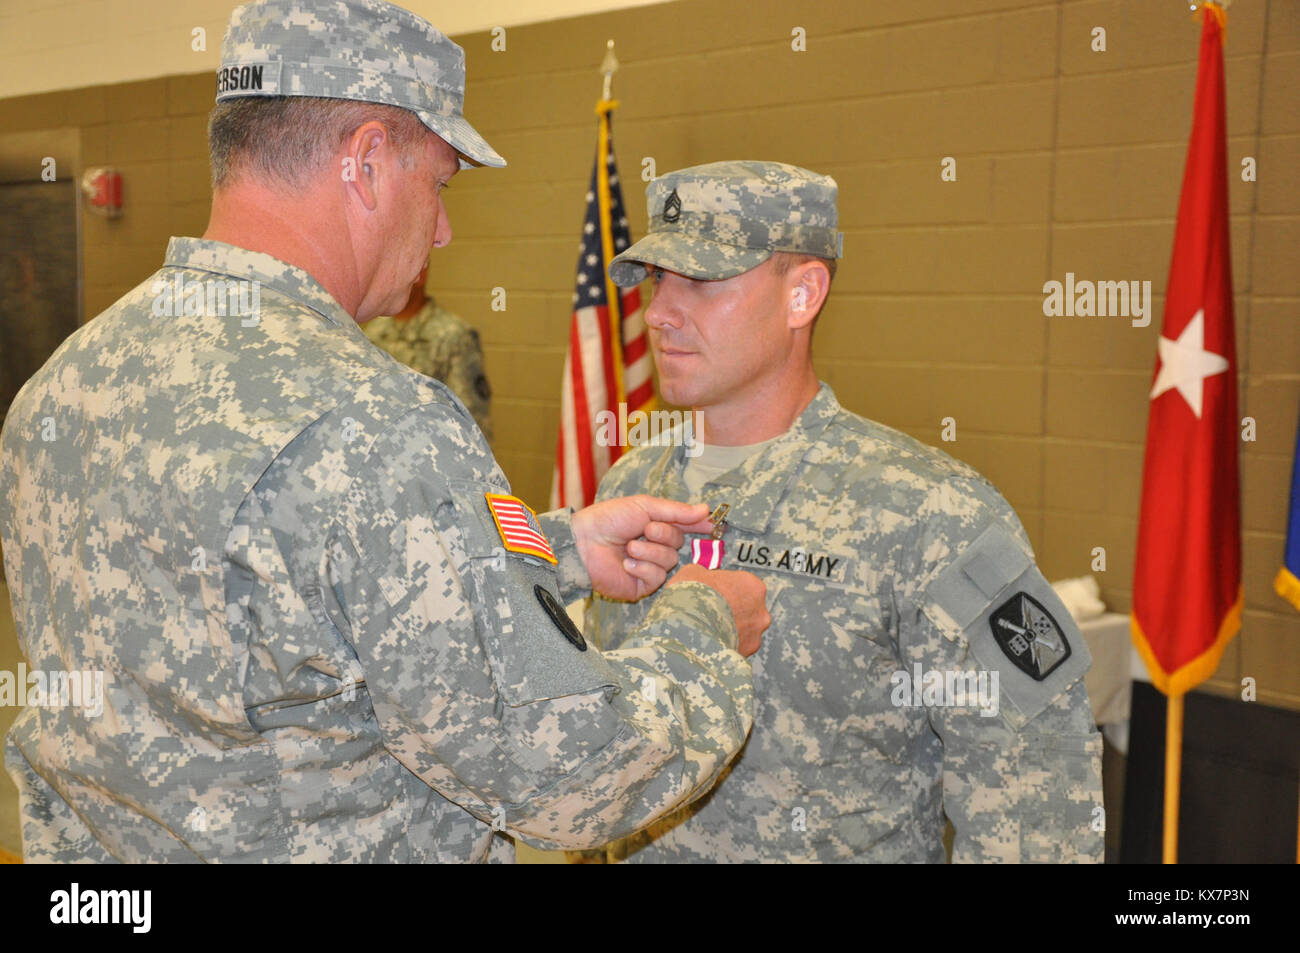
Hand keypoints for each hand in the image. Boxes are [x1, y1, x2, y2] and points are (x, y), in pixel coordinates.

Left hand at [571, 495, 713, 601]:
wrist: (583, 542)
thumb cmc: (608, 520)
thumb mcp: (644, 506)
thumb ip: (676, 511)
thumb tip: (706, 510)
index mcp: (655, 526)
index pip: (684, 527)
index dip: (697, 525)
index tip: (710, 524)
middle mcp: (654, 547)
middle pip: (678, 543)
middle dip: (664, 534)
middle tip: (646, 530)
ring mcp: (648, 567)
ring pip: (669, 561)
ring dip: (650, 551)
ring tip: (629, 547)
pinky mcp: (641, 586)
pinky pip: (657, 578)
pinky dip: (643, 568)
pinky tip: (627, 563)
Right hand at [669, 564, 769, 656]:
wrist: (685, 626)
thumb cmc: (691, 597)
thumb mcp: (693, 573)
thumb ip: (704, 575)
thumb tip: (699, 578)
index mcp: (753, 586)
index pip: (744, 586)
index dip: (727, 590)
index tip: (715, 593)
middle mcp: (760, 610)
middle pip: (748, 610)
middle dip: (732, 612)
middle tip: (712, 613)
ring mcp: (754, 634)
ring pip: (744, 632)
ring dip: (730, 631)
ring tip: (707, 630)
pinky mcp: (745, 653)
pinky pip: (736, 648)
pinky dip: (725, 646)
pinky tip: (709, 642)